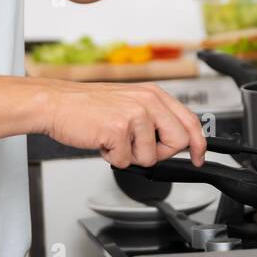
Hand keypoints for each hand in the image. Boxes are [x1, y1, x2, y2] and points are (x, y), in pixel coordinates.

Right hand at [43, 80, 206, 168]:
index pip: (189, 121)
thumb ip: (154, 117)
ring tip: (113, 139)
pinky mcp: (119, 130)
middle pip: (177, 142)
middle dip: (159, 154)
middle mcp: (148, 101)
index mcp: (153, 94)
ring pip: (149, 157)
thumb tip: (175, 141)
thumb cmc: (88, 106)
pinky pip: (126, 161)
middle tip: (137, 147)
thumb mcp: (129, 102)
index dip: (198, 144)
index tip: (199, 157)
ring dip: (130, 155)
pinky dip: (112, 158)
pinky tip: (102, 141)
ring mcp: (134, 115)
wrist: (57, 103)